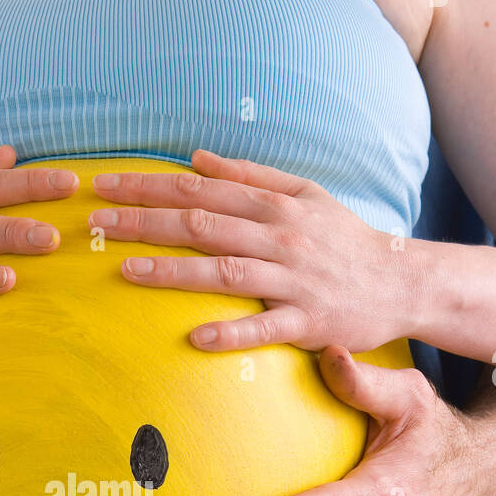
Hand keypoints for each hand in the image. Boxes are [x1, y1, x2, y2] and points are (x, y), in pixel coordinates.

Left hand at [89, 149, 412, 351]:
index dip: (148, 188)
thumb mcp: (303, 194)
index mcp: (273, 205)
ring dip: (174, 272)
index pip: (198, 191)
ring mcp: (293, 280)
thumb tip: (196, 157)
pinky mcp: (308, 321)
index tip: (103, 186)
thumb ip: (248, 175)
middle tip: (94, 223)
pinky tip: (195, 338)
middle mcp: (279, 237)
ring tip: (128, 272)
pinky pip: (265, 328)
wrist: (401, 282)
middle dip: (145, 222)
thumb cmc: (344, 239)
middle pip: (202, 226)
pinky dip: (231, 333)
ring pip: (224, 272)